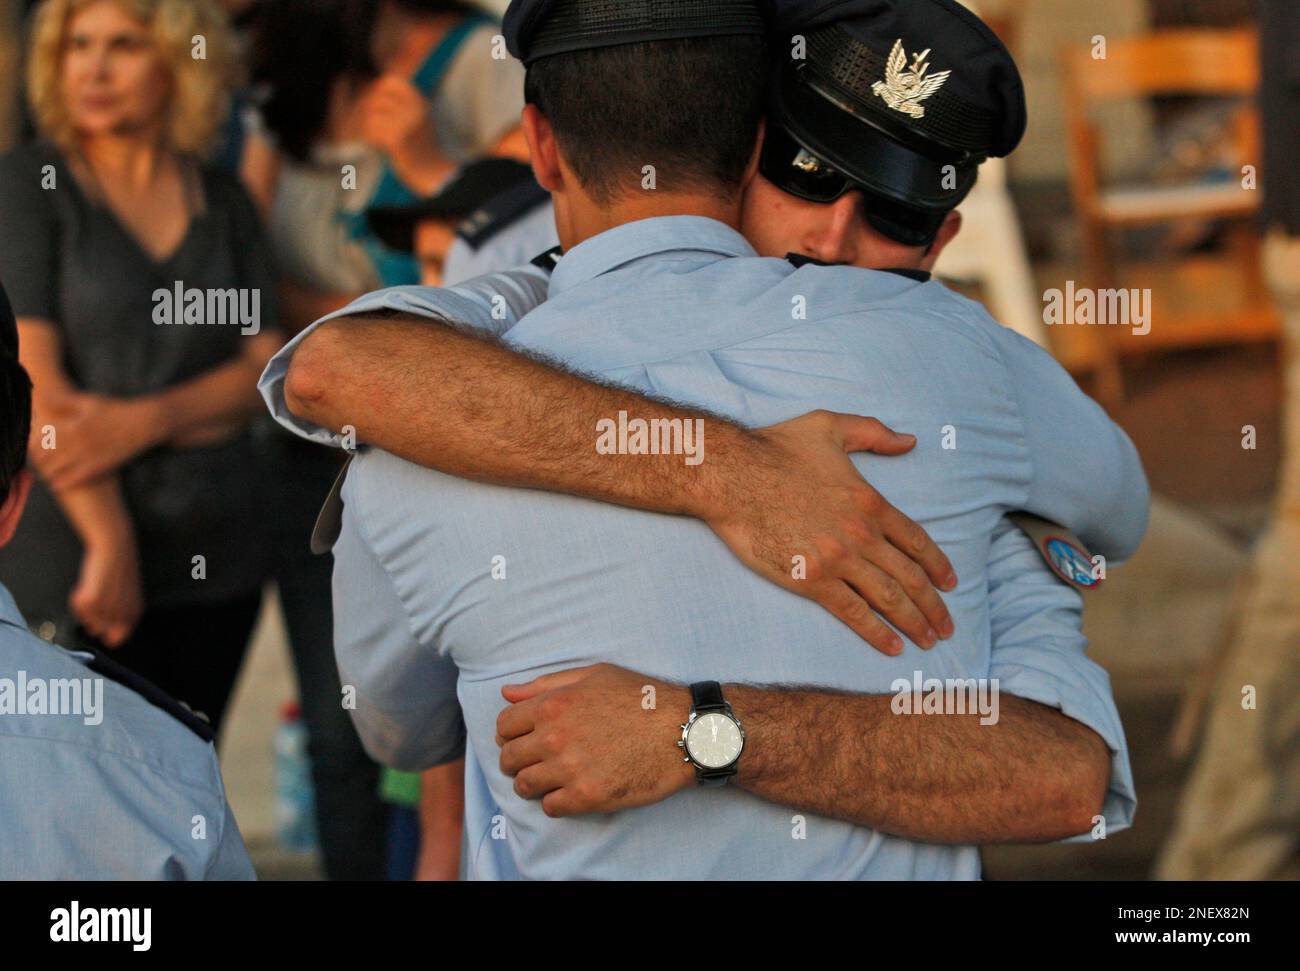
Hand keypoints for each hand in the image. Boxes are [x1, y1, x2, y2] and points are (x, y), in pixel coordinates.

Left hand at [34, 393, 165, 490]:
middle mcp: (78, 442)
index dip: (31, 445)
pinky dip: (63, 483)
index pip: (42, 439)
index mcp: (72, 425)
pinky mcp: (100, 466)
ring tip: (43, 473)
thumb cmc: (115, 411)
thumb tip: (42, 396)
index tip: (28, 447)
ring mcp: (88, 455)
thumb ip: (64, 401)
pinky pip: (76, 478)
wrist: (143, 424)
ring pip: (58, 469)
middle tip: (36, 462)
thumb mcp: (89, 402)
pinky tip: (56, 485)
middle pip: (47, 456)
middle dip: (38, 461)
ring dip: (47, 472)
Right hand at [69, 530, 143, 647]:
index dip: (106, 633)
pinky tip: (82, 586)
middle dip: (92, 619)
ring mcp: (108, 608)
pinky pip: (78, 608)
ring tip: (89, 588)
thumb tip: (104, 633)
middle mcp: (123, 614)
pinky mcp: (93, 599)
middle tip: (92, 598)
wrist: (115, 547)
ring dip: (83, 607)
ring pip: (87, 620)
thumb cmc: (119, 568)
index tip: (96, 623)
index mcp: (134, 613)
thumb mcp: (127, 593)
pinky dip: (76, 598)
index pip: (118, 638)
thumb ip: (119, 612)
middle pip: (99, 631)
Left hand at [352, 75, 451, 194]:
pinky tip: (377, 145)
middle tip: (369, 123)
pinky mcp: (396, 138)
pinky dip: (370, 137)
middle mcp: (413, 108)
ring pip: (371, 113)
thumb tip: (370, 92)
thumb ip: (399, 103)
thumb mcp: (416, 117)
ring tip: (375, 136)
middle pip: (376, 96)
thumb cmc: (421, 146)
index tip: (374, 104)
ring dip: (367, 125)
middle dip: (367, 108)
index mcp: (418, 100)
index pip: (389, 81)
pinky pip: (372, 130)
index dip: (377, 90)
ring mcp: (405, 122)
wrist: (433, 171)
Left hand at [496, 664, 693, 817]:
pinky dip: (555, 802)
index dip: (509, 734)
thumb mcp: (595, 676)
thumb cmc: (642, 698)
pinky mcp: (588, 796)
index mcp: (554, 705)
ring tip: (551, 779)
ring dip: (533, 784)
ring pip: (525, 786)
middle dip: (517, 761)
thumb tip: (506, 692)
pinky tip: (570, 792)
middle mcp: (555, 737)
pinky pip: (550, 807)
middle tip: (535, 762)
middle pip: (509, 758)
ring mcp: (570, 769)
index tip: (523, 739)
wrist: (683, 731)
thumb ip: (546, 684)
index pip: (504, 726)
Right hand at [706, 410, 956, 655]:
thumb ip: (873, 433)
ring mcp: (838, 560)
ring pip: (888, 598)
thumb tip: (909, 440)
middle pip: (910, 576)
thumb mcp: (830, 426)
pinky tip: (892, 646)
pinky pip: (853, 612)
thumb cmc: (775, 448)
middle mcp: (861, 534)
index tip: (951, 583)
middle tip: (947, 625)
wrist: (732, 476)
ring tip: (929, 641)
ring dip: (914, 622)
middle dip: (934, 605)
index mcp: (869, 502)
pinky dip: (876, 632)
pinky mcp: (811, 580)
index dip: (937, 565)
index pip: (916, 540)